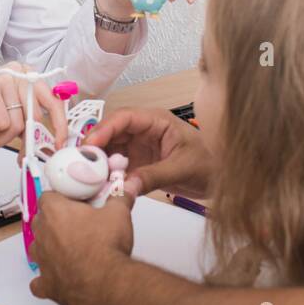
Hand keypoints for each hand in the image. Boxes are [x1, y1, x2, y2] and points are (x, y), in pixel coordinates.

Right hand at [0, 62, 69, 149]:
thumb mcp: (4, 108)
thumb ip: (25, 117)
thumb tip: (46, 142)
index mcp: (26, 75)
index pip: (53, 100)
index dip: (60, 125)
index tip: (59, 143)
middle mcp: (18, 73)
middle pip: (36, 116)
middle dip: (29, 142)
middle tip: (22, 157)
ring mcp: (5, 79)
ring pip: (18, 124)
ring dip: (3, 139)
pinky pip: (3, 124)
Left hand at [28, 191, 134, 304]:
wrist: (105, 283)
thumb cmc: (106, 246)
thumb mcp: (119, 214)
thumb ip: (121, 197)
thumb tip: (128, 186)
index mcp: (55, 212)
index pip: (48, 196)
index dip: (61, 198)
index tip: (75, 202)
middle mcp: (43, 234)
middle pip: (41, 221)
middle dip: (55, 221)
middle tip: (77, 224)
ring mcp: (42, 261)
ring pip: (37, 249)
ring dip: (48, 248)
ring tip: (69, 249)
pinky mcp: (47, 284)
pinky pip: (39, 282)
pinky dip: (47, 280)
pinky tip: (59, 278)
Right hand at [83, 107, 212, 199]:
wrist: (223, 179)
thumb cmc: (211, 163)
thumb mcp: (182, 168)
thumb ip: (153, 176)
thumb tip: (125, 186)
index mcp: (156, 121)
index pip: (124, 118)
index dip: (104, 129)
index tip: (89, 146)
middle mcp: (144, 131)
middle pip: (112, 133)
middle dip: (96, 147)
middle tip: (80, 164)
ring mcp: (140, 148)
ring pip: (111, 150)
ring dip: (99, 162)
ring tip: (87, 177)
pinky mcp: (139, 164)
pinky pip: (117, 167)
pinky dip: (108, 175)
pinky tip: (100, 185)